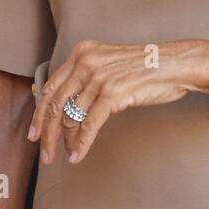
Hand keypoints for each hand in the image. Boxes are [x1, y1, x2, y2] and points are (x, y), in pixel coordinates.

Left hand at [27, 38, 208, 165]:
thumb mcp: (108, 65)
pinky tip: (77, 156)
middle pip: (56, 104)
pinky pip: (89, 125)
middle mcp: (86, 62)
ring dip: (65, 142)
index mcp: (81, 53)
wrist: (173, 63)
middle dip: (47, 133)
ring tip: (64, 156)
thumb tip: (66, 112)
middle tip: (44, 153)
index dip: (40, 114)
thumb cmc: (143, 68)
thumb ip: (86, 80)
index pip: (51, 87)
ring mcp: (99, 77)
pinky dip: (81, 144)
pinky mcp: (113, 93)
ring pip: (71, 117)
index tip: (34, 133)